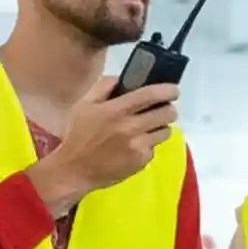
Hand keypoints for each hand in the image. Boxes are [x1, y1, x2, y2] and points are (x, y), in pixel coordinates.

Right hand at [25, 79, 177, 216]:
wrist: (74, 170)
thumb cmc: (78, 135)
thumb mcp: (84, 105)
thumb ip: (104, 87)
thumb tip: (123, 78)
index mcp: (116, 110)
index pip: (151, 94)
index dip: (168, 90)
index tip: (173, 90)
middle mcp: (130, 127)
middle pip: (167, 113)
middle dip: (168, 108)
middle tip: (162, 109)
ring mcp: (137, 146)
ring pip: (165, 131)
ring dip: (160, 127)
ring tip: (149, 127)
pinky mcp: (140, 161)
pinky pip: (154, 148)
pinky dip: (149, 144)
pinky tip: (136, 145)